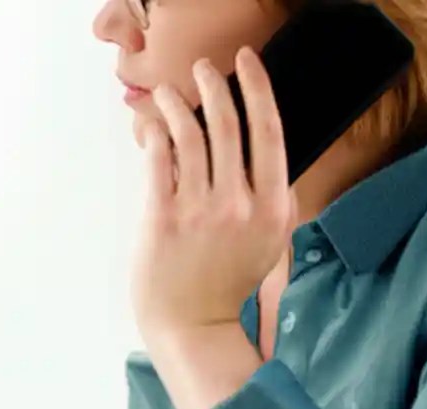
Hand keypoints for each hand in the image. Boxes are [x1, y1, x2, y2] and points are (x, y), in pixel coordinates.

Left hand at [131, 46, 298, 341]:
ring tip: (171, 93)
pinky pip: (159, 161)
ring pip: (190, 136)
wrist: (194, 327)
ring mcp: (200, 211)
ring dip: (178, 105)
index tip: (247, 64)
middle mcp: (240, 204)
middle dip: (215, 86)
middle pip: (228, 124)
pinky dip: (155, 136)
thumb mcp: (269, 245)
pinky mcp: (163, 218)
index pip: (270, 131)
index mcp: (273, 208)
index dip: (258, 89)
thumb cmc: (228, 288)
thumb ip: (268, 199)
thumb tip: (255, 150)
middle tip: (205, 68)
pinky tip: (152, 126)